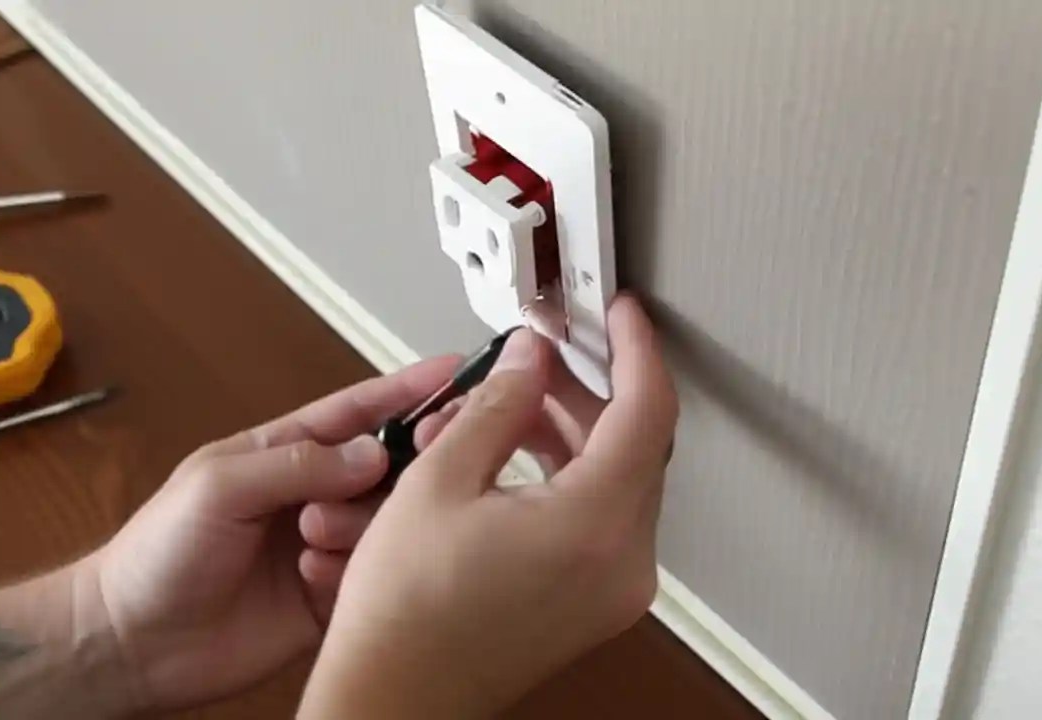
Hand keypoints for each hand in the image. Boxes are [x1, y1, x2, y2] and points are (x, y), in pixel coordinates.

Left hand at [76, 356, 458, 712]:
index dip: (409, 391)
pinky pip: (373, 579)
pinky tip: (315, 582)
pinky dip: (355, 576)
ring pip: (387, 524)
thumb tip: (372, 452)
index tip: (460, 372)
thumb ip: (298, 462)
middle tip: (385, 484)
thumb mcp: (219, 484)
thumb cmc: (159, 551)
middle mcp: (315, 495)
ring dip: (363, 529)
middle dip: (396, 472)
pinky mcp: (331, 601)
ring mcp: (326, 548)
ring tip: (313, 543)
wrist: (132, 643)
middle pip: (388, 468)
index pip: (360, 411)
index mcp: (287, 451)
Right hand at [300, 296, 678, 718]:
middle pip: (633, 444)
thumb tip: (529, 358)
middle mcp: (623, 563)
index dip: (635, 349)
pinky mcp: (594, 603)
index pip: (648, 410)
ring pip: (615, 479)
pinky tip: (513, 453)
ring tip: (511, 402)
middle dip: (587, 389)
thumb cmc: (405, 614)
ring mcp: (613, 590)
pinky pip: (600, 518)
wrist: (393, 696)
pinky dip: (567, 476)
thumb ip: (499, 403)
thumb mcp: (441, 479)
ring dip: (571, 432)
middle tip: (543, 352)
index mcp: (596, 526)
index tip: (619, 315)